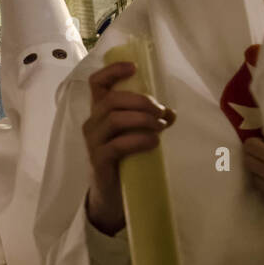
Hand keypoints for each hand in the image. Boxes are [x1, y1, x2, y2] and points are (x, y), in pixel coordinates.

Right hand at [83, 61, 175, 234]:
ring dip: (143, 119)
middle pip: (111, 100)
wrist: (111, 196)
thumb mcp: (135, 135)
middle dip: (140, 101)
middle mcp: (92, 124)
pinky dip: (139, 140)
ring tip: (161, 127)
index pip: (97, 84)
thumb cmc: (123, 160)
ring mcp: (93, 143)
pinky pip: (117, 145)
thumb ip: (149, 121)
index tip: (135, 68)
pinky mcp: (99, 161)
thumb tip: (171, 113)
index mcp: (100, 113)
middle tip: (162, 111)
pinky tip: (154, 142)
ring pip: (114, 120)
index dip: (112, 71)